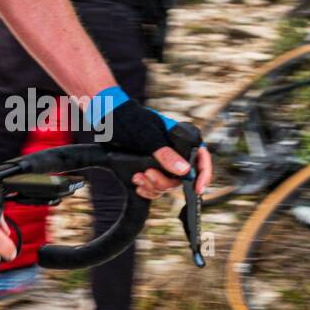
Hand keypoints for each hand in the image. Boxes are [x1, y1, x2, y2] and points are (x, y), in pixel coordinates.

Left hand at [88, 86, 209, 199]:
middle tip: (149, 174)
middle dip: (165, 181)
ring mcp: (161, 161)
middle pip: (181, 177)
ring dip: (154, 186)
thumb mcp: (148, 137)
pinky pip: (155, 187)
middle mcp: (173, 151)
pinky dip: (147, 189)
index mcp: (180, 139)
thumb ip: (166, 154)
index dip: (203, 175)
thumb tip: (184, 170)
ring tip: (139, 177)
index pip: (201, 157)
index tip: (198, 189)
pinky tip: (138, 183)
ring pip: (168, 184)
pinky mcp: (149, 168)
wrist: (106, 120)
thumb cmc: (129, 120)